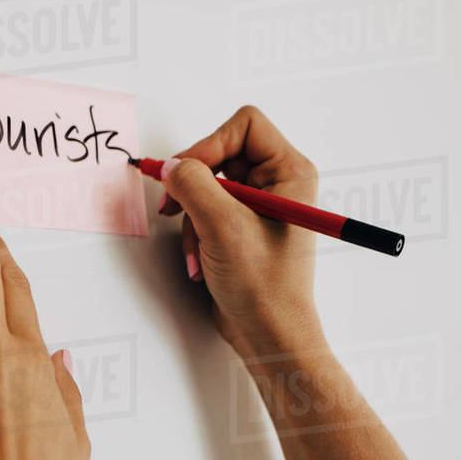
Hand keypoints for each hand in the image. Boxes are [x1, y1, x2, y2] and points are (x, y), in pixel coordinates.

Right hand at [159, 105, 324, 357]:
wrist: (269, 333)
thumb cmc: (265, 286)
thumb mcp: (223, 226)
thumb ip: (193, 185)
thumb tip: (170, 166)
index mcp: (290, 171)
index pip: (244, 126)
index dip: (209, 144)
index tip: (187, 173)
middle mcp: (277, 183)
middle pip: (219, 155)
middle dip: (194, 189)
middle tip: (174, 208)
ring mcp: (258, 206)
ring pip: (206, 187)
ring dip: (192, 220)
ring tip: (197, 251)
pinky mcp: (239, 227)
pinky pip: (204, 212)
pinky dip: (194, 235)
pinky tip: (199, 261)